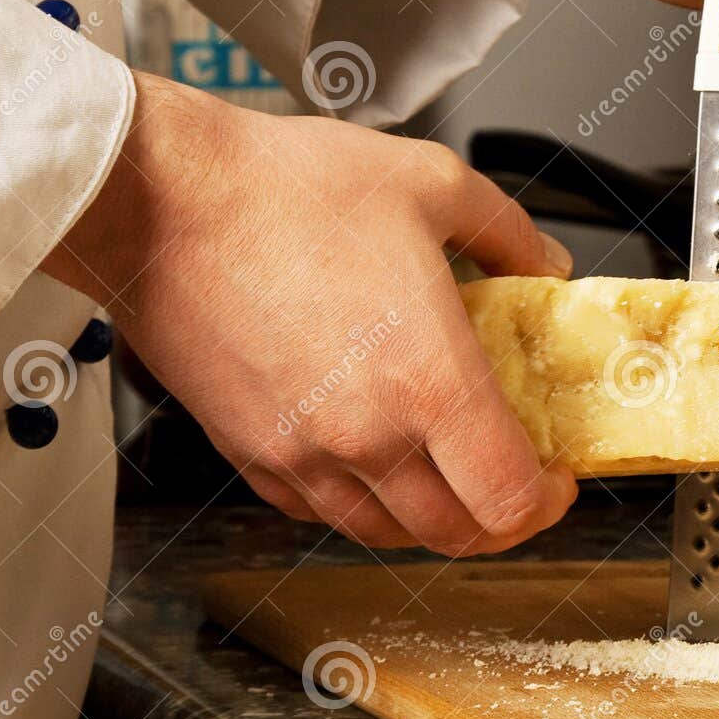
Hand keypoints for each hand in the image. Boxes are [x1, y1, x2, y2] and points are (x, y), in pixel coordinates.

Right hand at [42, 73, 577, 555]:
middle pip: (456, 534)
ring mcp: (301, 453)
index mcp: (429, 381)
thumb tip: (545, 266)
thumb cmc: (285, 187)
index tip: (557, 475)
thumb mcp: (434, 183)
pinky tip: (372, 456)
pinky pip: (318, 509)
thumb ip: (509, 235)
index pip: (508, 499)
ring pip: (386, 532)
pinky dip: (360, 501)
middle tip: (515, 479)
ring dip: (433, 517)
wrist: (161, 198)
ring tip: (451, 471)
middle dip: (502, 519)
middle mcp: (366, 435)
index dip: (548, 503)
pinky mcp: (247, 450)